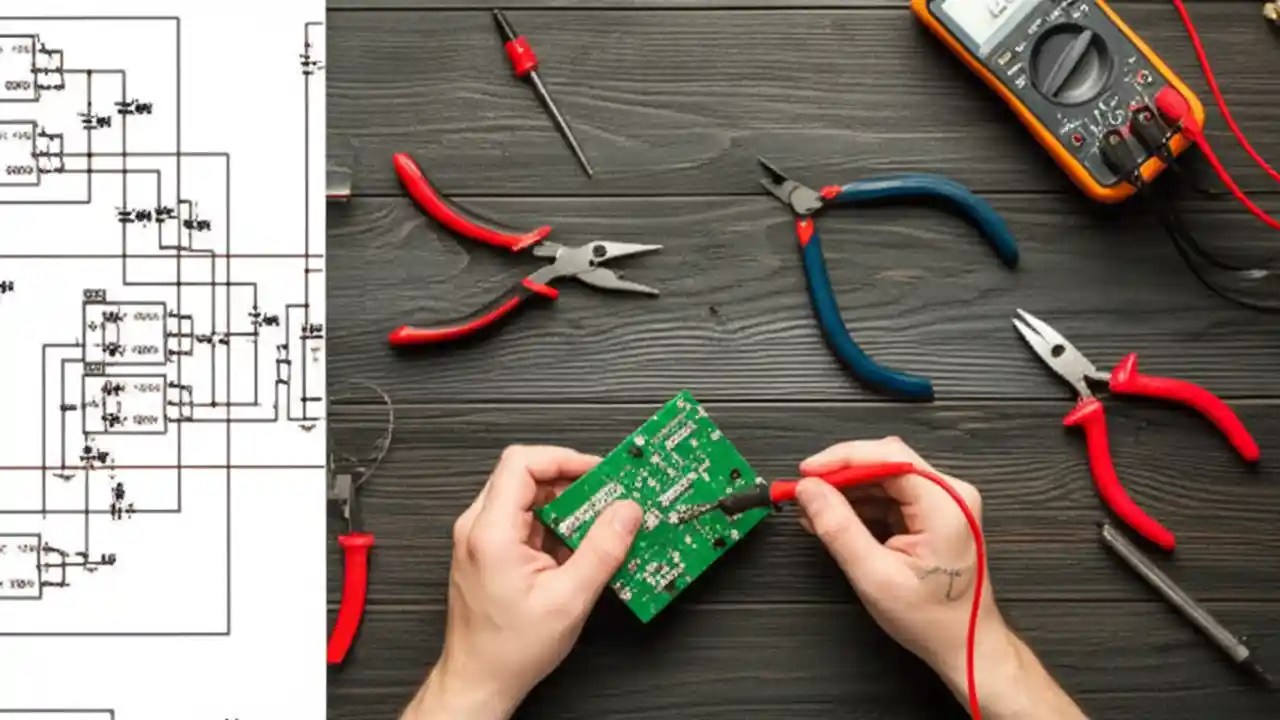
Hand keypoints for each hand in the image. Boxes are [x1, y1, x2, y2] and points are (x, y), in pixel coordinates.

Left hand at [404, 445, 642, 719]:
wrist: (479, 680)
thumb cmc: (507, 650)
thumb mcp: (569, 599)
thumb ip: (602, 551)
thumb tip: (625, 514)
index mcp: (490, 533)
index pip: (522, 463)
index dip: (563, 458)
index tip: (597, 471)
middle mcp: (479, 530)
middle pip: (526, 477)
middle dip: (572, 483)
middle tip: (608, 496)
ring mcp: (483, 540)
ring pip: (528, 499)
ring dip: (567, 507)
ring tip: (601, 524)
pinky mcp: (492, 552)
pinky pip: (527, 522)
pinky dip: (557, 527)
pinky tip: (582, 546)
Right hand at [794, 437, 1083, 718]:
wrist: (965, 644)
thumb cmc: (931, 619)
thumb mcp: (875, 576)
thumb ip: (839, 528)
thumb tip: (809, 490)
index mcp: (946, 504)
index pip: (888, 457)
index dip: (841, 459)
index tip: (806, 472)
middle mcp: (951, 494)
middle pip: (885, 462)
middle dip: (840, 474)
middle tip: (804, 490)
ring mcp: (945, 502)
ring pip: (885, 477)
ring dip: (847, 490)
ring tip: (814, 510)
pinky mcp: (934, 513)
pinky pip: (891, 495)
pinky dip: (861, 503)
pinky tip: (835, 518)